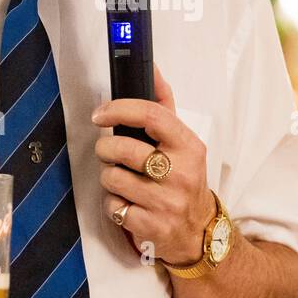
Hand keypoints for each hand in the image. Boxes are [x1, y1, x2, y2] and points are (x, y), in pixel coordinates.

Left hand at [92, 63, 214, 265]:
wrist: (196, 231)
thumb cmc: (183, 179)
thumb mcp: (182, 142)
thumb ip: (163, 105)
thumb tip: (152, 67)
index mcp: (188, 146)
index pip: (152, 116)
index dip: (119, 109)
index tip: (100, 113)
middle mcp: (181, 174)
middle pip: (124, 149)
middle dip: (106, 148)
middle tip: (109, 151)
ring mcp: (167, 203)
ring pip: (113, 178)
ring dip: (108, 177)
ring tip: (122, 179)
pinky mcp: (152, 226)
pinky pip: (113, 206)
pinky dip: (113, 203)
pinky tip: (127, 202)